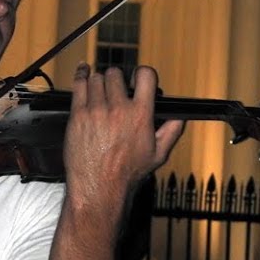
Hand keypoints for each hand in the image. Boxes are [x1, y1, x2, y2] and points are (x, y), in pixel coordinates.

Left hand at [62, 64, 184, 206]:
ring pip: (96, 79)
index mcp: (140, 115)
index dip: (142, 74)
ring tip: (99, 90)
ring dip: (99, 82)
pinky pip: (78, 85)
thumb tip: (180, 117)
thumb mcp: (158, 155)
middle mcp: (118, 109)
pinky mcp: (78, 115)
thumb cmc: (127, 174)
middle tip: (115, 90)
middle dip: (117, 80)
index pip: (145, 75)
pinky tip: (83, 73)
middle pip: (116, 74)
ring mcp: (96, 111)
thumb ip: (171, 132)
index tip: (137, 78)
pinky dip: (81, 75)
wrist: (99, 187)